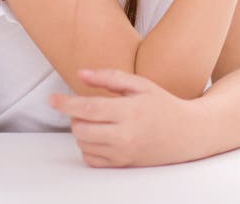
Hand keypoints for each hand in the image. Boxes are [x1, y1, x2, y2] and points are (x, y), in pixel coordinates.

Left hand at [49, 68, 195, 167]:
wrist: (186, 133)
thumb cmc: (163, 105)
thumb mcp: (140, 84)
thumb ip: (109, 78)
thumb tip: (81, 74)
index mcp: (129, 111)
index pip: (87, 109)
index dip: (66, 104)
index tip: (52, 99)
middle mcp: (124, 135)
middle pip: (81, 129)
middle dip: (75, 116)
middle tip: (85, 106)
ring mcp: (123, 153)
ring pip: (84, 144)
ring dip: (81, 130)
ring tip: (96, 119)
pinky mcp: (122, 165)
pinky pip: (92, 159)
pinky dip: (88, 146)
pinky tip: (100, 135)